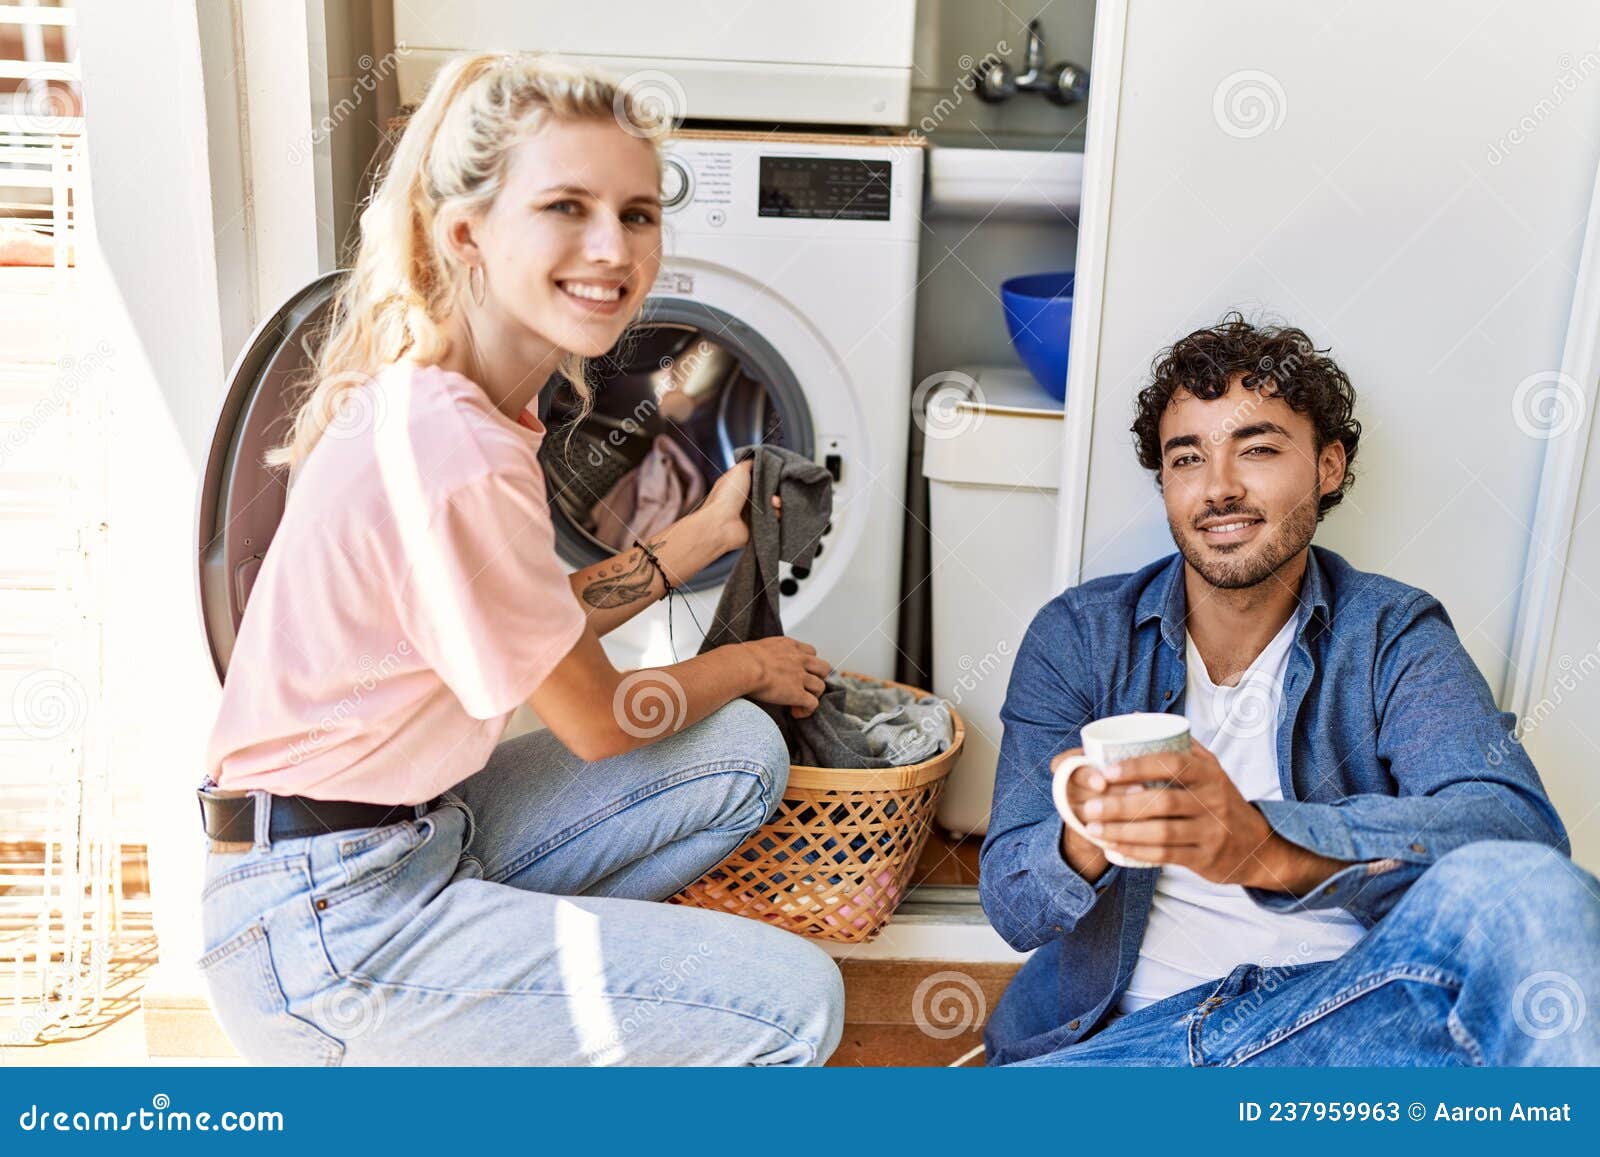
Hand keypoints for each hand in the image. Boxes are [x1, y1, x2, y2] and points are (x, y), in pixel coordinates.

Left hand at [700, 459, 780, 553]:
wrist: (721, 524)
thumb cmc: (726, 497)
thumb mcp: (738, 470)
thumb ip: (750, 462)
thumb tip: (760, 457)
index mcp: (740, 484)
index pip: (760, 477)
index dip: (770, 475)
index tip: (778, 474)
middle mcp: (746, 498)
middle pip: (769, 491)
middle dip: (776, 490)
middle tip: (776, 491)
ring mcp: (752, 513)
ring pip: (773, 505)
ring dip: (778, 502)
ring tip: (774, 502)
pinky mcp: (758, 526)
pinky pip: (774, 519)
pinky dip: (777, 514)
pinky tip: (774, 511)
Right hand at [740, 636, 830, 717]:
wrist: (742, 667)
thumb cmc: (741, 658)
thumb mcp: (757, 647)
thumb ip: (765, 653)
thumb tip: (753, 660)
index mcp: (789, 646)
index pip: (810, 651)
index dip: (809, 663)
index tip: (800, 671)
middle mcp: (799, 659)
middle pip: (823, 667)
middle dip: (818, 678)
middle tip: (807, 686)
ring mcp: (800, 677)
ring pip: (820, 686)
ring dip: (814, 695)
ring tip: (800, 703)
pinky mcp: (797, 693)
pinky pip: (813, 703)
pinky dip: (808, 710)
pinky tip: (797, 713)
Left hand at [1070, 738, 1282, 886]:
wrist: (1255, 844)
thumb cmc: (1217, 799)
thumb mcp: (1207, 768)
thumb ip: (1176, 743)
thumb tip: (1134, 716)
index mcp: (1208, 772)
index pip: (1172, 764)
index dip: (1137, 767)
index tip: (1106, 771)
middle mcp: (1213, 799)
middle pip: (1162, 801)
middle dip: (1120, 805)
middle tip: (1089, 805)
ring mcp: (1211, 831)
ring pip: (1161, 832)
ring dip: (1122, 831)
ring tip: (1093, 827)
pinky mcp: (1206, 858)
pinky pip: (1165, 855)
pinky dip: (1136, 852)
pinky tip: (1113, 847)